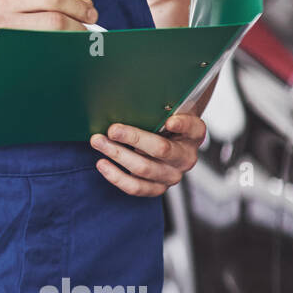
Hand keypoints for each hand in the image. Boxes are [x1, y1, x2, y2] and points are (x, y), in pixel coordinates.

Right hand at [0, 0, 97, 91]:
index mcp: (5, 1)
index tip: (90, 14)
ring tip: (78, 47)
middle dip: (79, 27)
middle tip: (89, 34)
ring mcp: (2, 43)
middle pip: (54, 19)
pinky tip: (62, 60)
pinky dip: (57, 60)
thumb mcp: (5, 11)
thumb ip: (39, 6)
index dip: (77, 6)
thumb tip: (83, 6)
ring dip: (71, 45)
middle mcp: (1, 19)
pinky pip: (40, 61)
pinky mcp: (4, 65)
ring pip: (50, 41)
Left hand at [90, 113, 205, 196]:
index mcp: (194, 133)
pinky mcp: (158, 188)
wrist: (165, 143)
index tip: (169, 121)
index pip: (193, 127)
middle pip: (161, 149)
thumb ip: (157, 109)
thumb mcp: (166, 111)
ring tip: (98, 142)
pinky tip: (102, 164)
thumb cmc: (162, 121)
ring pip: (144, 169)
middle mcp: (186, 157)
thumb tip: (127, 104)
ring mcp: (172, 175)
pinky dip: (116, 176)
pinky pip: (136, 187)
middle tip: (111, 129)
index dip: (181, 124)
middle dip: (133, 138)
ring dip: (117, 154)